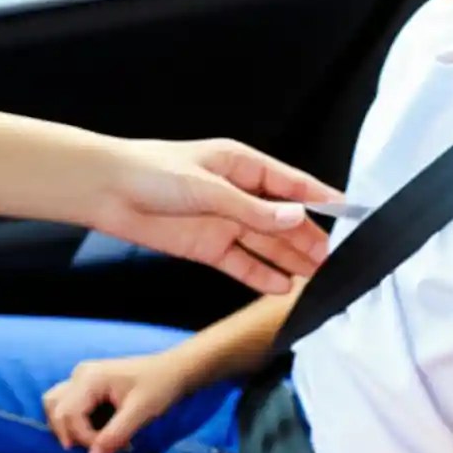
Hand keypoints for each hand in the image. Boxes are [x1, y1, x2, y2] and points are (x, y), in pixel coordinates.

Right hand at [42, 354, 187, 452]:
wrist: (174, 370)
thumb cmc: (160, 385)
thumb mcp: (140, 412)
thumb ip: (114, 436)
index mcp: (90, 378)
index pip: (69, 415)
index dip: (85, 438)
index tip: (109, 447)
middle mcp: (80, 375)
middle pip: (55, 410)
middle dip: (72, 434)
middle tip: (98, 445)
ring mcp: (82, 379)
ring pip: (57, 407)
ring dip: (70, 428)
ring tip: (96, 438)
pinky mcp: (87, 386)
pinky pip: (69, 407)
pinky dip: (78, 423)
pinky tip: (100, 430)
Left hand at [87, 137, 340, 293]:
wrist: (105, 191)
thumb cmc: (150, 172)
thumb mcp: (208, 188)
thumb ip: (253, 208)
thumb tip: (294, 217)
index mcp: (241, 165)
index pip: (291, 183)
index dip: (319, 198)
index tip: (347, 212)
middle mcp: (236, 194)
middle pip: (282, 218)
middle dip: (308, 237)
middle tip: (333, 258)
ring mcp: (222, 221)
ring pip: (266, 243)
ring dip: (290, 259)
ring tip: (317, 276)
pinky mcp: (206, 246)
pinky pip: (241, 263)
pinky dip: (261, 276)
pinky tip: (282, 287)